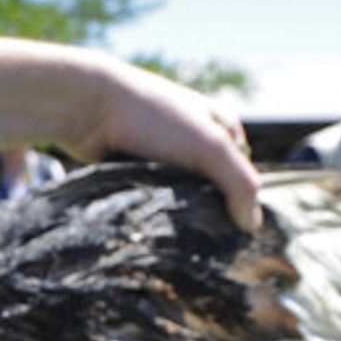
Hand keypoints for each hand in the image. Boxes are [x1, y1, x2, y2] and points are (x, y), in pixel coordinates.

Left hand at [62, 55, 262, 232]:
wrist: (88, 107)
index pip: (243, 176)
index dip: (237, 201)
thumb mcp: (209, 145)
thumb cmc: (154, 117)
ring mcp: (165, 156)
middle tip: (197, 233)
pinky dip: (153, 207)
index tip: (228, 227)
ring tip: (170, 227)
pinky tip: (148, 219)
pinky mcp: (137, 170)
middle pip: (211, 188)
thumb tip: (252, 226)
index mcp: (222, 127)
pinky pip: (153, 197)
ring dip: (176, 211)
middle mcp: (195, 140)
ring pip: (180, 196)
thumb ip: (239, 183)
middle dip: (205, 208)